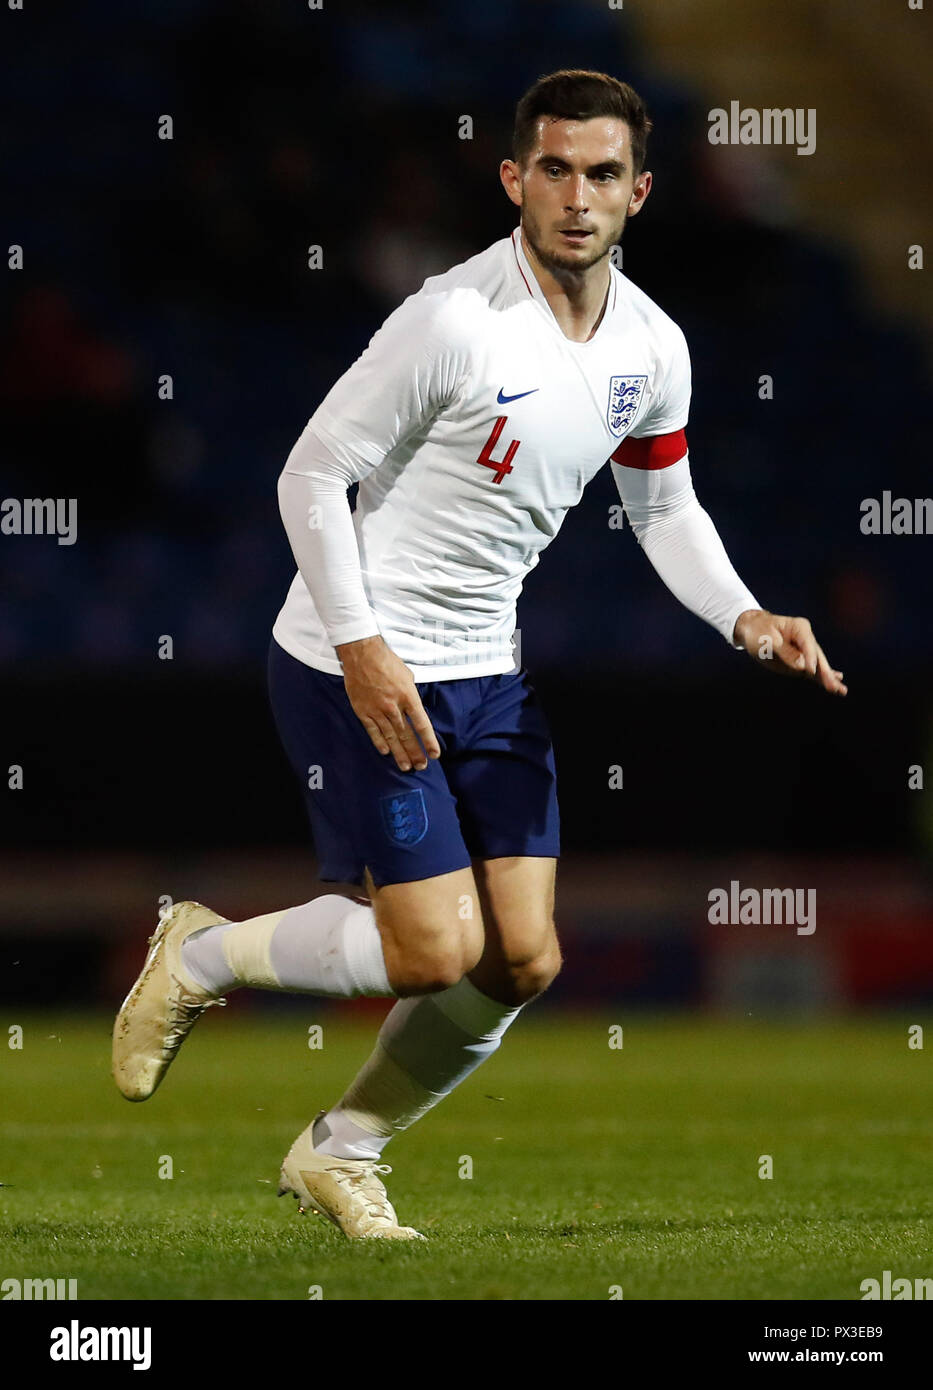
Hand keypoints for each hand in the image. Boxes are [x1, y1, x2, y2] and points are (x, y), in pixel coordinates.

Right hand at [336, 634, 441, 769]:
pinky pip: (373, 731)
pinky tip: (386, 752)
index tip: (435, 754)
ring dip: (399, 753)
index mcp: (408, 697)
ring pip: (391, 737)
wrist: (362, 655)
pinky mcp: (363, 711)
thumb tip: (414, 709)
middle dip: (415, 753)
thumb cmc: (387, 662)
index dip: (429, 741)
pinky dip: (380, 742)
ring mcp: (377, 710)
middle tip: (421, 766)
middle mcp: (394, 707)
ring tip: (406, 766)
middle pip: (407, 735)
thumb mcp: (408, 676)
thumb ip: (411, 696)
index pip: (422, 724)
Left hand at [733, 610, 847, 695]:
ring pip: (818, 666)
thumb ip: (785, 652)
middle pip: (818, 657)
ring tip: (841, 690)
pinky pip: (813, 671)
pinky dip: (822, 678)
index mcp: (799, 627)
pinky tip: (836, 682)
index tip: (809, 671)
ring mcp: (805, 651)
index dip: (810, 658)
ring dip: (829, 678)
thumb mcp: (768, 640)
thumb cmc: (759, 632)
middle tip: (833, 685)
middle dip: (825, 672)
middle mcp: (806, 639)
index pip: (808, 645)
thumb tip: (802, 665)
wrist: (752, 631)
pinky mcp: (801, 662)